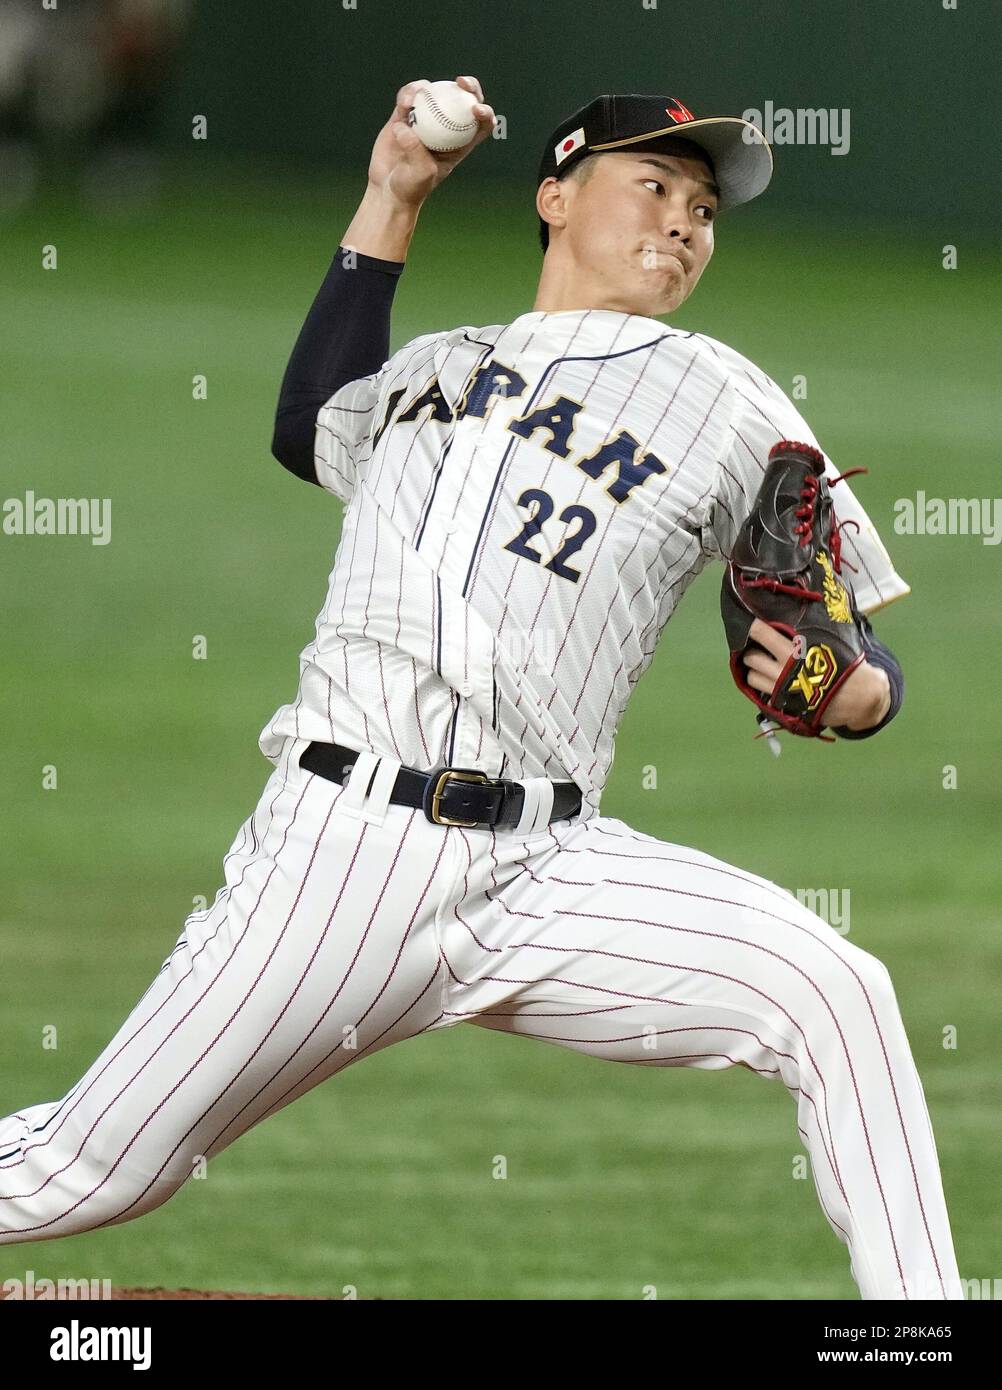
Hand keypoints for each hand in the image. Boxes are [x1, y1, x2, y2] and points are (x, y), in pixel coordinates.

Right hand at [366, 76, 495, 208]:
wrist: (387, 190)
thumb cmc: (410, 188)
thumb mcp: (420, 174)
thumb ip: (415, 150)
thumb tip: (405, 126)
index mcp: (460, 144)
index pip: (481, 125)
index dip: (485, 113)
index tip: (476, 110)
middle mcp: (445, 128)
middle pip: (464, 100)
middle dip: (469, 86)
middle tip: (461, 82)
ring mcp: (425, 119)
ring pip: (434, 93)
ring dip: (429, 87)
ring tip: (419, 93)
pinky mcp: (404, 116)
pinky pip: (408, 97)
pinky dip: (407, 94)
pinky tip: (404, 101)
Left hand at [743, 620, 890, 731]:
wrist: (857, 698)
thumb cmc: (847, 665)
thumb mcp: (831, 641)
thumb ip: (813, 629)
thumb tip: (809, 603)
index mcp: (795, 651)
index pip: (761, 634)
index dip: (753, 628)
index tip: (750, 623)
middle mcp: (783, 670)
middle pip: (751, 657)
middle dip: (751, 651)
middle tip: (758, 647)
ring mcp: (781, 689)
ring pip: (751, 676)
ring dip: (754, 669)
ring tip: (762, 665)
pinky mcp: (782, 704)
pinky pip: (760, 693)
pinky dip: (761, 685)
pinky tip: (769, 679)